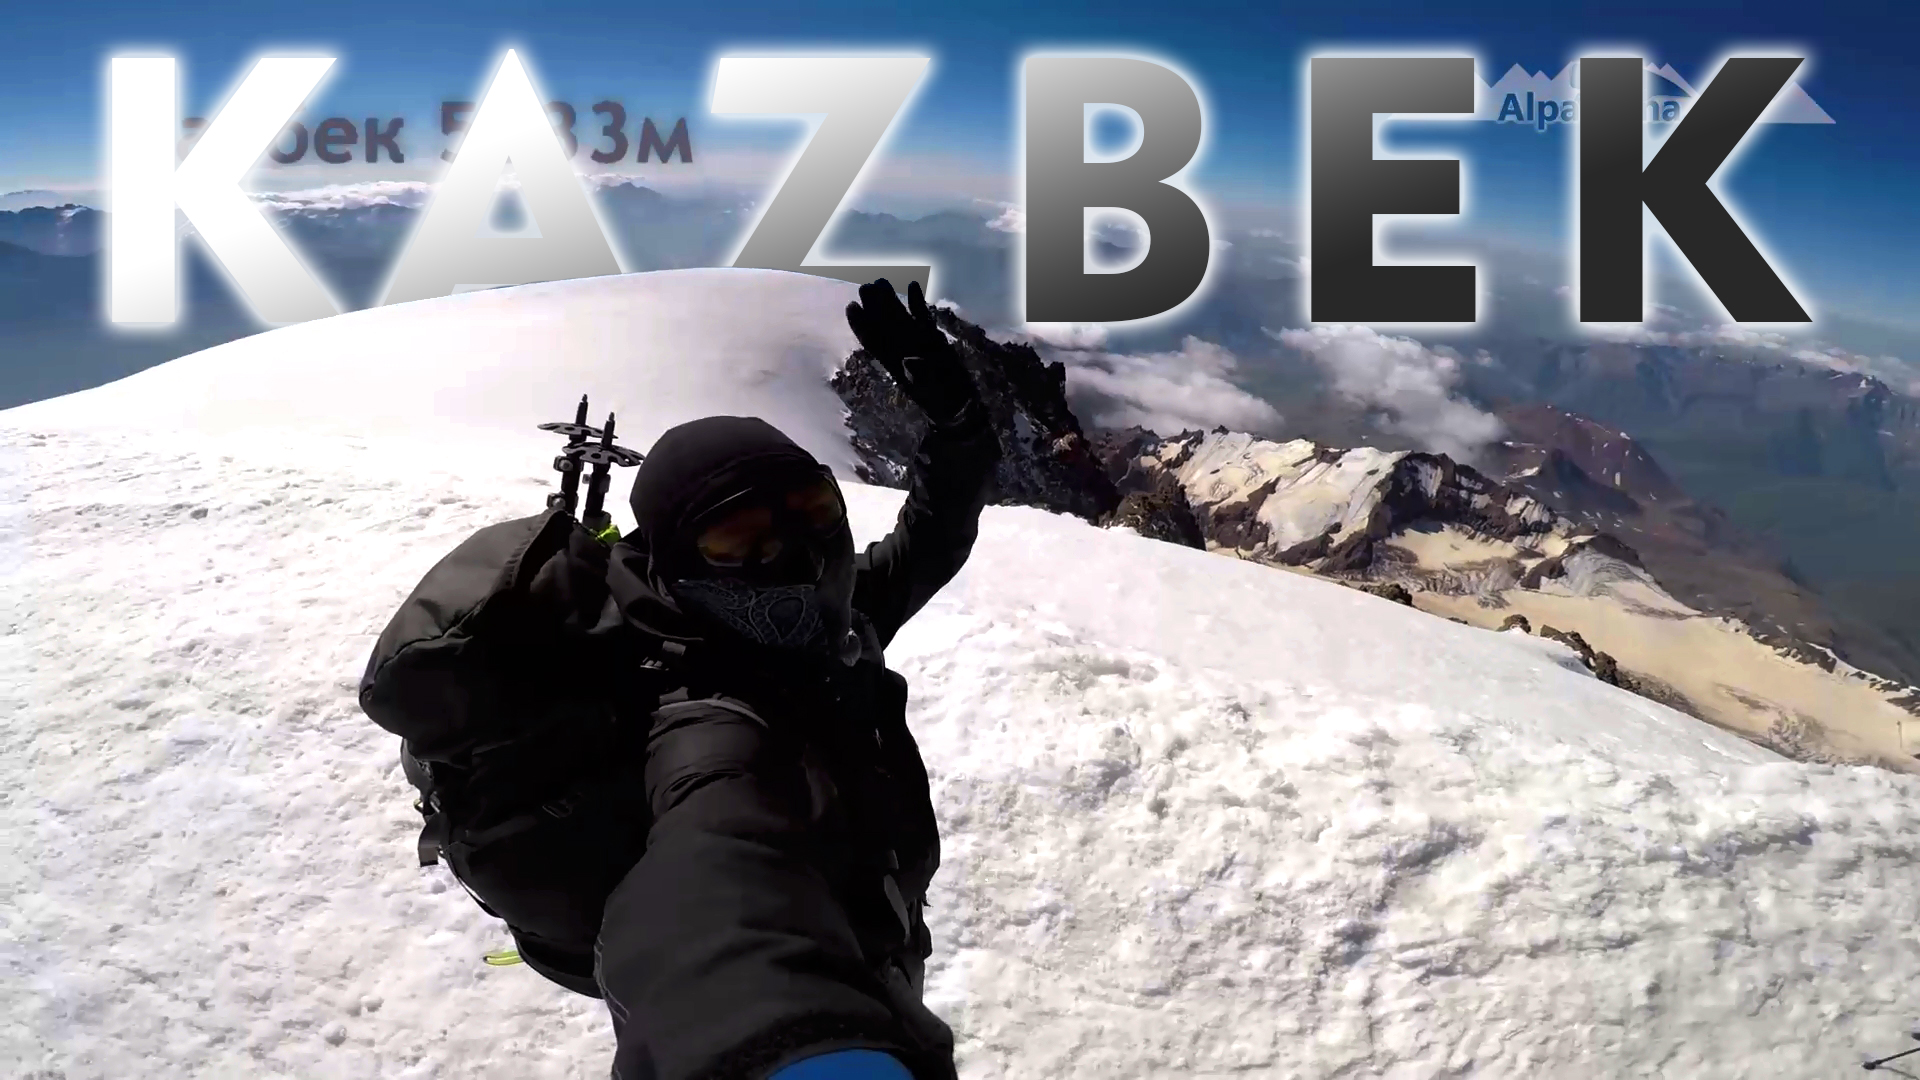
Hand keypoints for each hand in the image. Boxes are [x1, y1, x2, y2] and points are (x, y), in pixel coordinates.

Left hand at [845, 279, 980, 425]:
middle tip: (865, 286)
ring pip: (900, 317)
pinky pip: (923, 317)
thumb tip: (908, 361)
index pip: (873, 338)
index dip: (860, 324)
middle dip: (873, 305)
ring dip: (891, 300)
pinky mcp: (934, 339)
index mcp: (894, 361)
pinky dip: (918, 302)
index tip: (851, 307)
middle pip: (883, 323)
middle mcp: (902, 348)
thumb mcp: (929, 389)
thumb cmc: (941, 398)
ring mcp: (918, 342)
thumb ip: (919, 375)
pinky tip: (914, 284)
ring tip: (882, 281)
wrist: (957, 404)